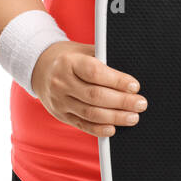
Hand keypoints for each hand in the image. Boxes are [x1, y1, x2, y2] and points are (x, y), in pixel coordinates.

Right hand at [30, 41, 147, 136]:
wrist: (39, 67)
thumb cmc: (70, 57)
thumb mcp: (83, 50)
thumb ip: (103, 59)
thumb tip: (129, 73)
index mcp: (69, 62)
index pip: (95, 73)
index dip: (117, 80)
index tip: (135, 86)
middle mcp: (62, 83)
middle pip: (95, 96)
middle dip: (122, 102)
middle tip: (140, 104)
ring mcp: (60, 101)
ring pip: (90, 113)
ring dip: (115, 117)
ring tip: (133, 117)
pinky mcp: (61, 115)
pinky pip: (82, 125)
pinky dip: (99, 129)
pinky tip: (114, 128)